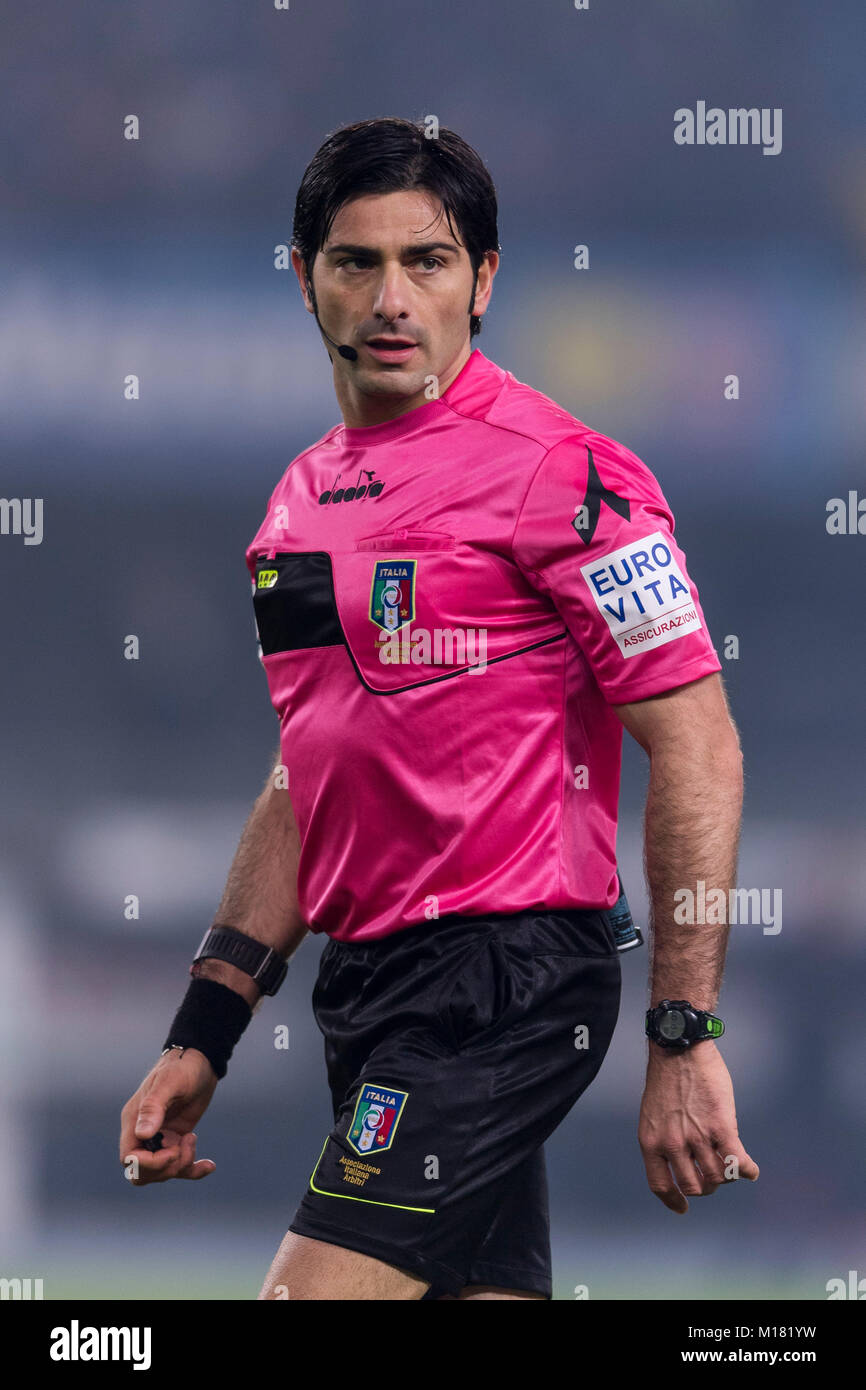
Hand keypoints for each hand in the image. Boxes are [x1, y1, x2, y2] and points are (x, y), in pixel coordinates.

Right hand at [119, 1047, 218, 1185]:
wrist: (201, 1061)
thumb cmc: (182, 1067)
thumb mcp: (169, 1082)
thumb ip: (153, 1107)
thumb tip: (142, 1134)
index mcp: (134, 1121)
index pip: (130, 1159)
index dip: (149, 1164)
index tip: (172, 1150)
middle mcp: (143, 1133)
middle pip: (142, 1172)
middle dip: (166, 1167)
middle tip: (184, 1145)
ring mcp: (160, 1138)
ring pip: (162, 1172)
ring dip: (181, 1165)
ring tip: (193, 1139)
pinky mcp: (176, 1140)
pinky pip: (180, 1166)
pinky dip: (194, 1171)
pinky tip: (210, 1165)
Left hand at [638, 1042, 758, 1212]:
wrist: (679, 1046)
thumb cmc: (668, 1077)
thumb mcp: (654, 1113)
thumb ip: (665, 1138)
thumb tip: (684, 1161)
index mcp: (650, 1141)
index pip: (660, 1185)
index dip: (673, 1201)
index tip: (683, 1208)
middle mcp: (672, 1144)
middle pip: (694, 1186)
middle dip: (706, 1186)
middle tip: (713, 1175)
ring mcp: (696, 1136)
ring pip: (716, 1177)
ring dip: (726, 1176)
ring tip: (731, 1165)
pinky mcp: (720, 1126)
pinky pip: (737, 1161)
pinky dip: (747, 1170)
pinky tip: (752, 1170)